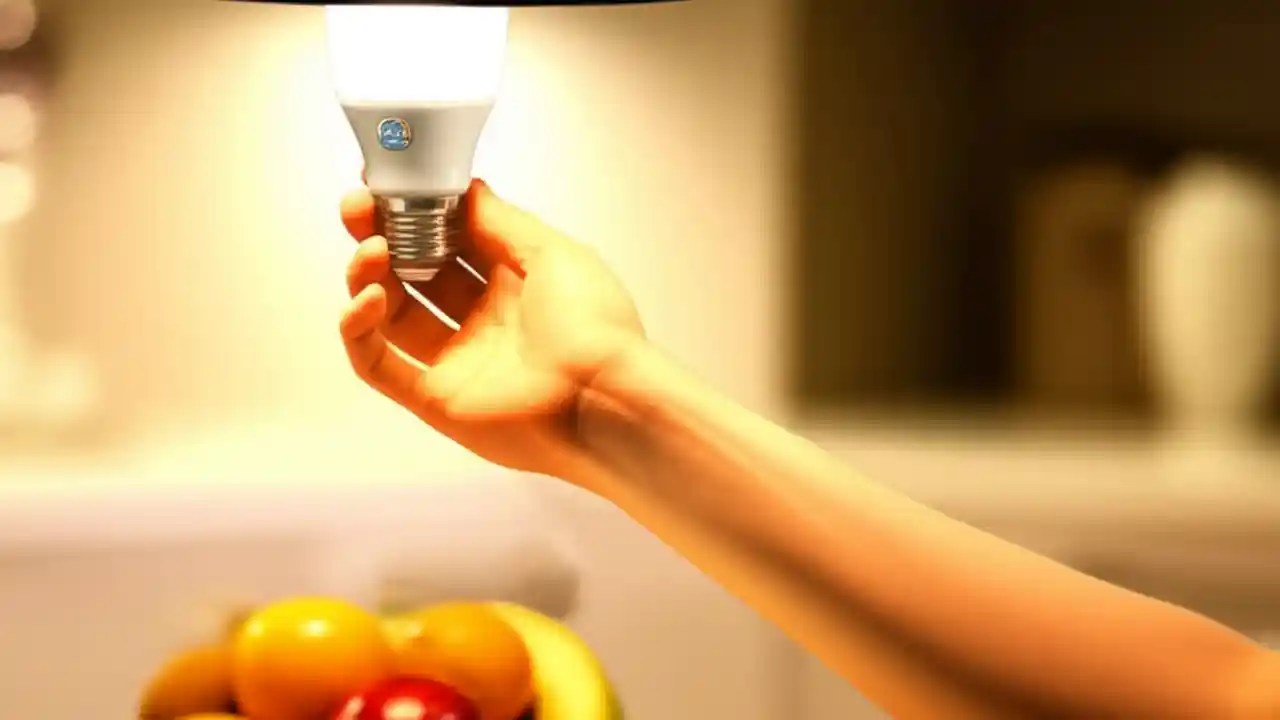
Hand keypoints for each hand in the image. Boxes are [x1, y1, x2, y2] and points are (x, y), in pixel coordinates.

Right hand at [339, 179, 644, 481]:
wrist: (604, 401)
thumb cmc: (594, 326)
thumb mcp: (553, 252)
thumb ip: (502, 221)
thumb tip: (464, 187)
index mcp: (514, 284)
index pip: (449, 242)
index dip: (416, 214)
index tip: (385, 186)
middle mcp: (483, 321)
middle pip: (414, 275)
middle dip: (382, 239)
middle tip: (357, 211)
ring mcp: (457, 361)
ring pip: (392, 316)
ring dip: (369, 278)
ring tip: (371, 252)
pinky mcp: (435, 399)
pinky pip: (379, 366)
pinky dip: (359, 331)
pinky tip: (369, 298)